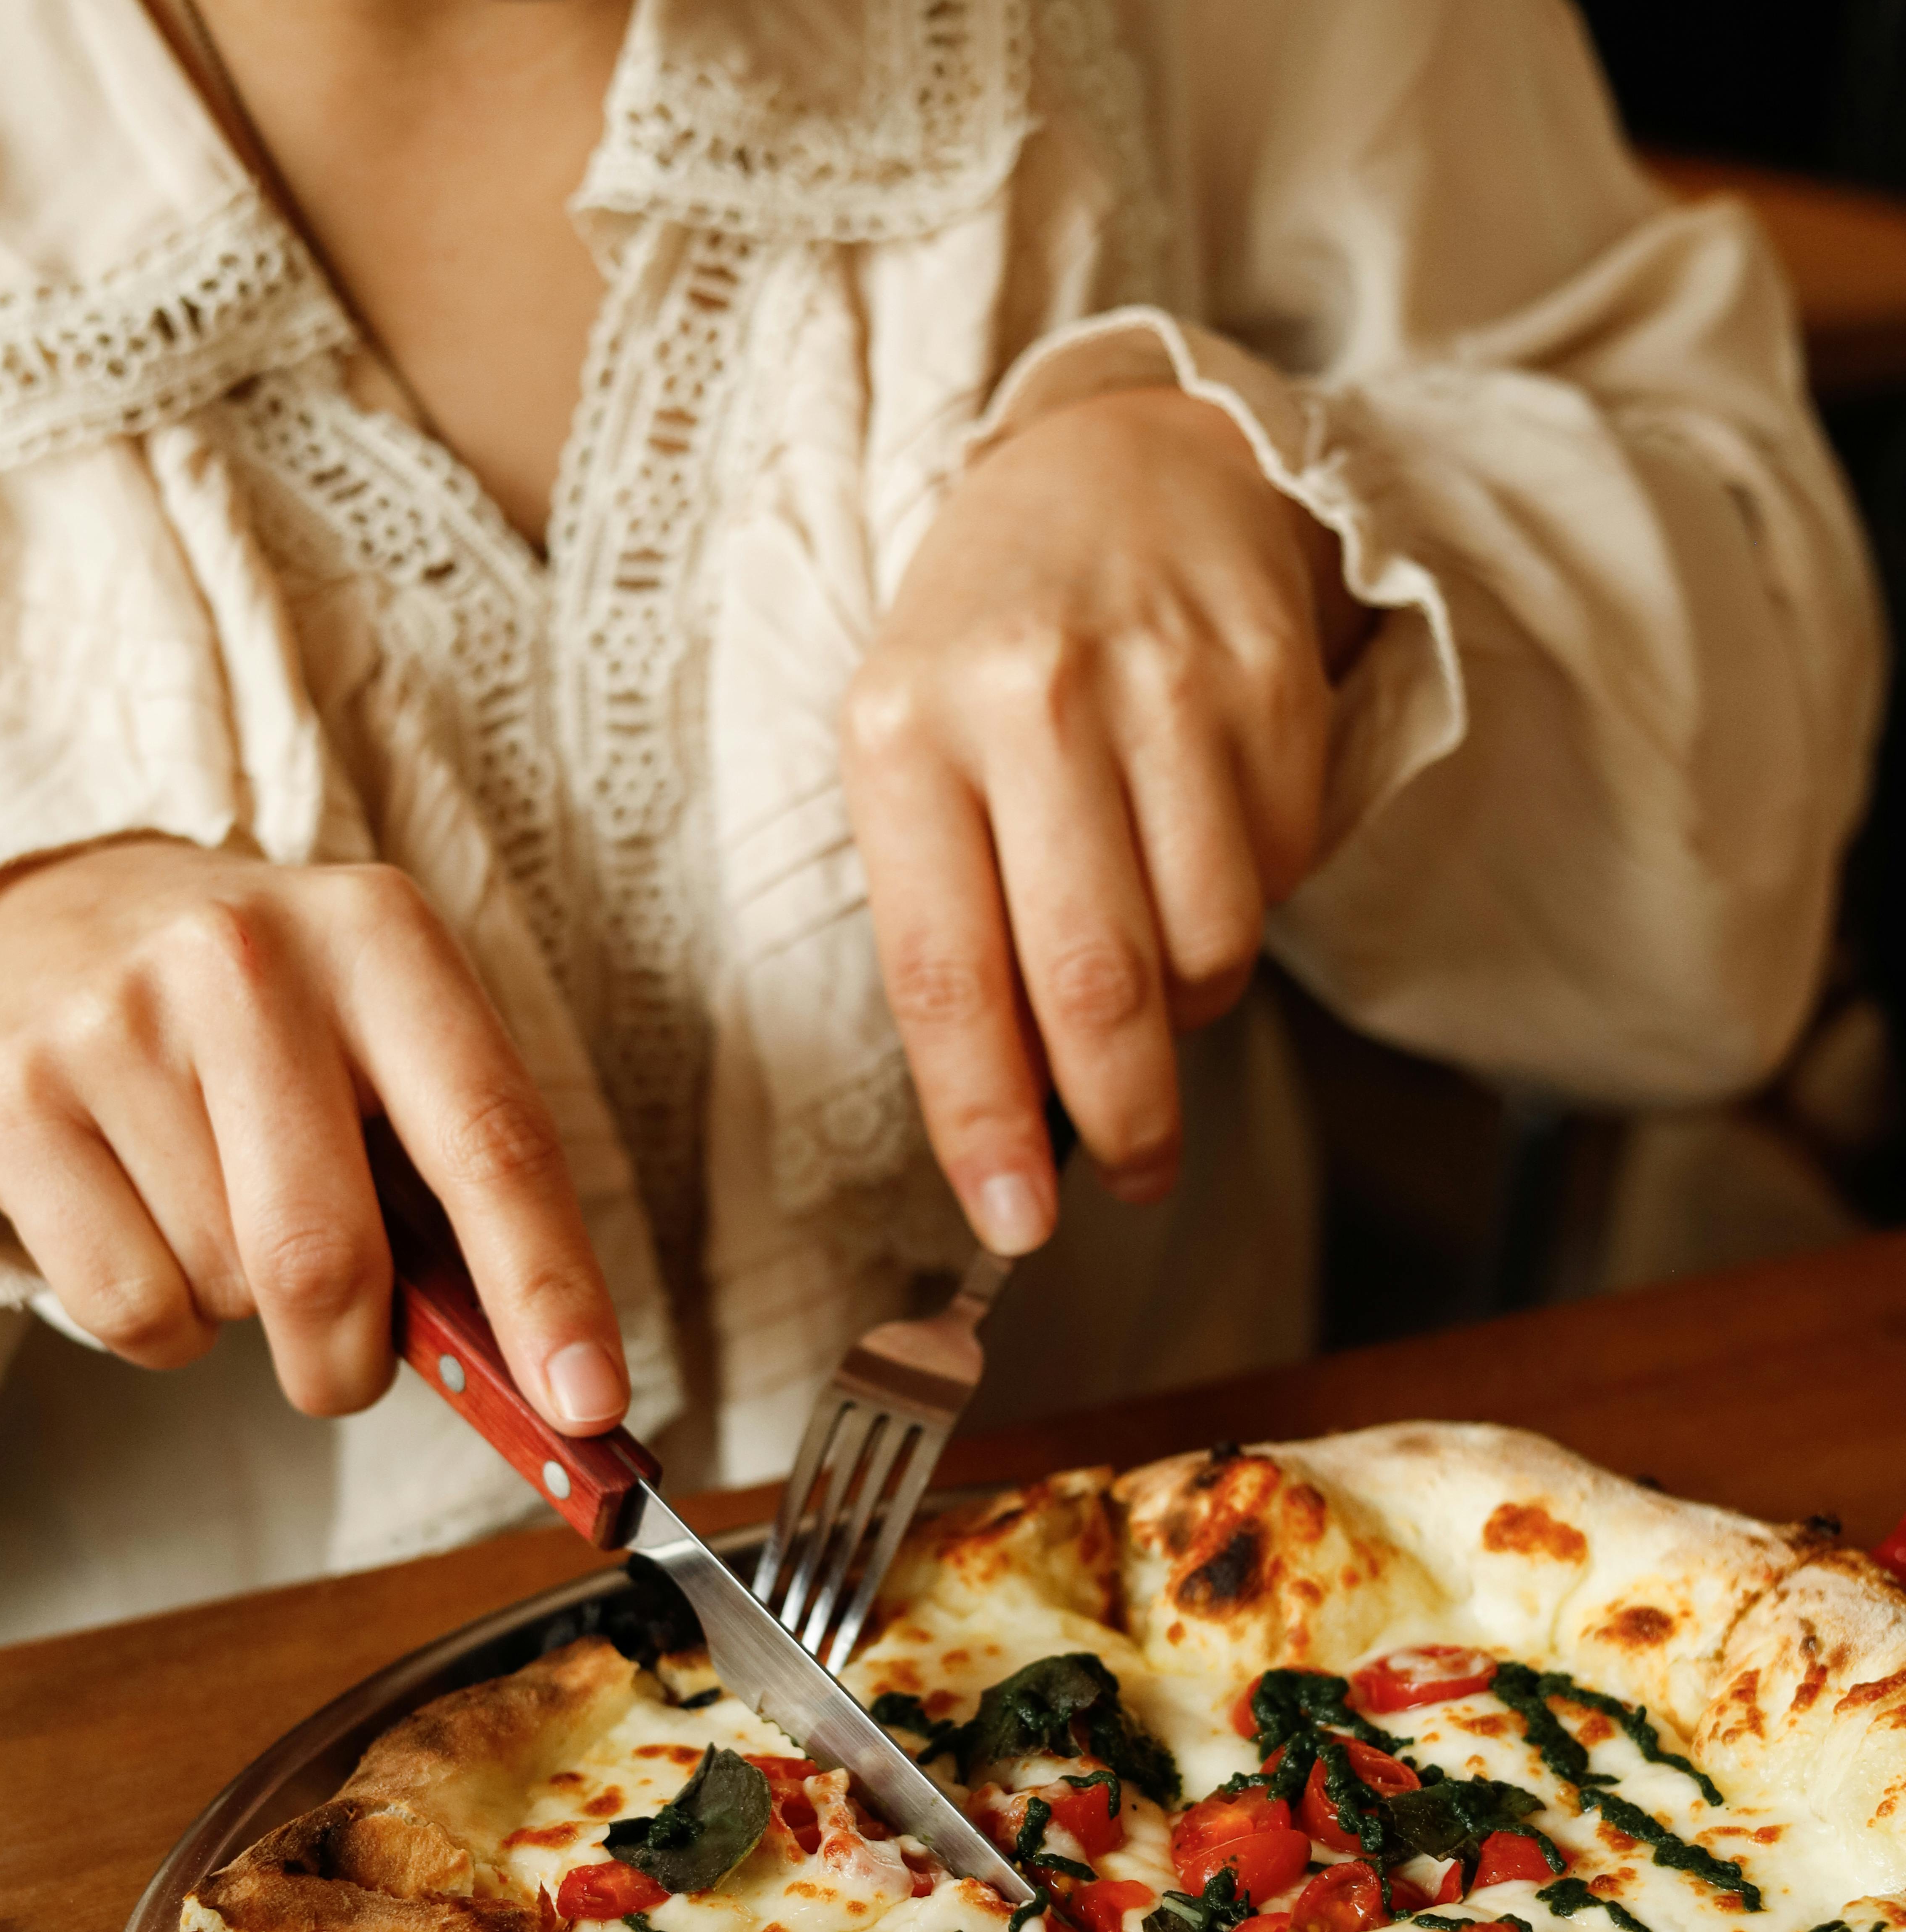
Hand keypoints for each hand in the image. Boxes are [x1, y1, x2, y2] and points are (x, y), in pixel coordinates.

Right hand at [0, 841, 628, 1428]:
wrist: (71, 909)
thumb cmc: (273, 1015)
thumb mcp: (389, 1039)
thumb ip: (461, 1183)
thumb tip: (535, 1371)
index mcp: (381, 939)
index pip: (494, 1142)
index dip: (547, 1288)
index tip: (588, 1400)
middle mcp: (246, 959)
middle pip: (332, 1259)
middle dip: (352, 1359)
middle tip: (346, 1362)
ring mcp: (118, 1021)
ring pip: (230, 1291)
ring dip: (249, 1311)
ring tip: (223, 1208)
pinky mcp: (15, 1092)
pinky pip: (130, 1309)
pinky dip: (164, 1322)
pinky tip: (154, 1225)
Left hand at [841, 385, 1364, 1250]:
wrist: (1120, 468)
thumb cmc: (993, 654)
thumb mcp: (917, 761)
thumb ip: (951, 929)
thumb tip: (1017, 1122)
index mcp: (902, 731)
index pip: (947, 974)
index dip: (986, 1121)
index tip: (1013, 1221)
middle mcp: (1025, 700)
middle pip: (1093, 983)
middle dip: (1119, 1114)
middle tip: (1128, 1171)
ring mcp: (1159, 684)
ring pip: (1203, 947)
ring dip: (1187, 1004)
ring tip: (1153, 957)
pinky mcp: (1266, 683)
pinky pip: (1271, 875)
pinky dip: (1239, 903)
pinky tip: (1199, 841)